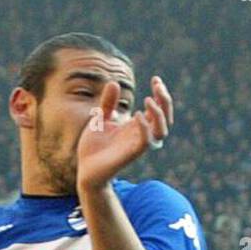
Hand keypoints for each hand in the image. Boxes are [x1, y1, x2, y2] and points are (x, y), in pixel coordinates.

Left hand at [77, 77, 171, 193]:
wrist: (85, 170)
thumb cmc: (93, 148)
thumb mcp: (100, 119)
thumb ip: (108, 103)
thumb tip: (114, 83)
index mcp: (136, 126)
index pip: (157, 110)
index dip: (160, 94)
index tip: (156, 79)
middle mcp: (140, 136)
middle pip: (164, 119)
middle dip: (165, 102)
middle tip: (157, 85)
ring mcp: (136, 145)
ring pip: (161, 132)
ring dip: (159, 115)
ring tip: (148, 100)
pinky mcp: (129, 155)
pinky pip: (145, 142)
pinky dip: (145, 128)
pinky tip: (137, 115)